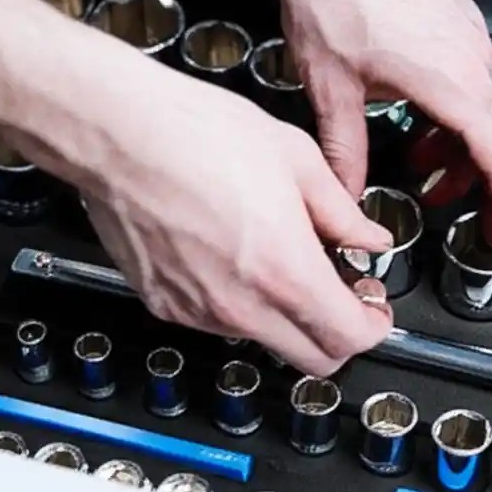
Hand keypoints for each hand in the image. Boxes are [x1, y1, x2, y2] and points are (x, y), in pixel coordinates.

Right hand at [62, 48, 393, 374]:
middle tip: (344, 295)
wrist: (115, 131)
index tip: (375, 307)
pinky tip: (240, 258)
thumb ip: (342, 212)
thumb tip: (369, 238)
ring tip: (285, 262)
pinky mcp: (164, 304)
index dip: (375, 327)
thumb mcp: (296, 158)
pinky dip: (243, 305)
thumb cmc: (195, 132)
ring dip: (289, 318)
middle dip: (340, 336)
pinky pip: (219, 324)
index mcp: (284, 270)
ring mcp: (199, 311)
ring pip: (266, 342)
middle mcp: (241, 305)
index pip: (349, 339)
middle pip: (314, 361)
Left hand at [261, 0, 491, 245]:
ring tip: (422, 162)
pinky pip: (473, 77)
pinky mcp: (455, 17)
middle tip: (452, 206)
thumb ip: (344, 153)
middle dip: (476, 179)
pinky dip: (454, 109)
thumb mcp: (330, 89)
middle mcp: (469, 55)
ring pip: (484, 105)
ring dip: (460, 142)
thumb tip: (349, 197)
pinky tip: (418, 115)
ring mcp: (466, 33)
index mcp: (449, 79)